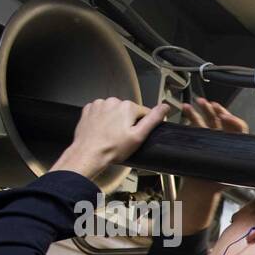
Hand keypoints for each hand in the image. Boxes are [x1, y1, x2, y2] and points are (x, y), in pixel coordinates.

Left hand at [50, 98, 168, 182]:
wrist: (89, 153)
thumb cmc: (113, 148)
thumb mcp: (139, 136)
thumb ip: (153, 119)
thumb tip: (165, 107)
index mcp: (127, 106)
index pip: (143, 112)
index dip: (142, 125)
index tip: (134, 135)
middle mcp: (113, 101)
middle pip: (128, 111)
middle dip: (127, 122)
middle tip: (122, 137)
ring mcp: (99, 104)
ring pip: (114, 111)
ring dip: (114, 120)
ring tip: (111, 135)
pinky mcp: (89, 109)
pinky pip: (101, 112)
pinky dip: (102, 120)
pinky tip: (102, 130)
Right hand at [178, 98, 248, 213]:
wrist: (201, 189)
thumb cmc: (217, 184)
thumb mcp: (232, 177)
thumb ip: (239, 170)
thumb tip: (246, 164)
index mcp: (237, 146)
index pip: (240, 128)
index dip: (234, 121)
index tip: (225, 117)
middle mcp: (226, 139)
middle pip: (224, 120)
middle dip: (218, 110)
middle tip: (211, 105)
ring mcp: (212, 137)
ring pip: (210, 119)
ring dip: (205, 108)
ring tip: (199, 101)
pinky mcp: (199, 138)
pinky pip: (196, 123)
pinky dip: (191, 114)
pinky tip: (186, 108)